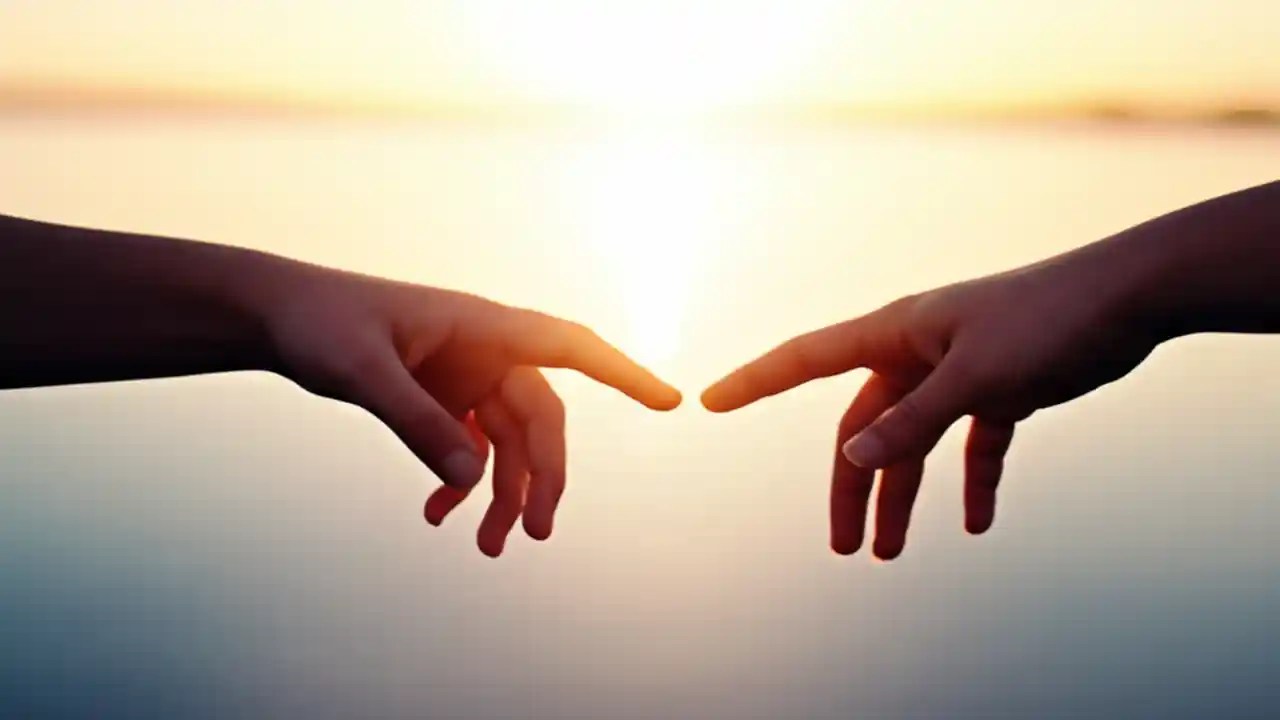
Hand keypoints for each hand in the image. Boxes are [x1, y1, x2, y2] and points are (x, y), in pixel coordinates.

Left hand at [262, 263, 680, 556]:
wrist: (275, 317)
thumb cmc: (318, 322)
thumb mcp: (361, 371)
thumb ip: (416, 422)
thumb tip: (472, 482)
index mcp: (482, 325)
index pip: (570, 346)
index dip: (623, 373)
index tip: (668, 401)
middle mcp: (484, 350)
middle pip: (538, 418)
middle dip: (542, 477)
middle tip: (534, 534)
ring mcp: (464, 375)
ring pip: (507, 442)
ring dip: (502, 494)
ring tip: (488, 548)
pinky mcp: (440, 398)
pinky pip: (468, 447)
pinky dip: (460, 483)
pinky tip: (438, 515)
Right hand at [702, 251, 1159, 558]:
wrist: (1129, 297)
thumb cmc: (1049, 319)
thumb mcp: (977, 377)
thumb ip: (915, 420)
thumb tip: (853, 459)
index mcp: (896, 333)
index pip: (805, 358)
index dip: (754, 381)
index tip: (709, 401)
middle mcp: (917, 352)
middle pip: (865, 427)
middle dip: (855, 488)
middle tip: (849, 549)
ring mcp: (957, 371)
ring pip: (913, 442)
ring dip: (905, 496)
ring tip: (893, 552)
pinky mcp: (1001, 388)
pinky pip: (972, 445)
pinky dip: (971, 480)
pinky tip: (977, 521)